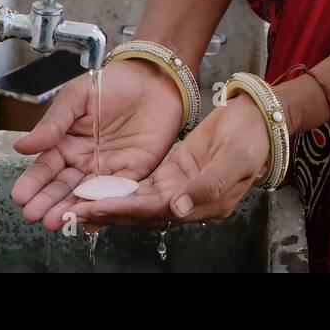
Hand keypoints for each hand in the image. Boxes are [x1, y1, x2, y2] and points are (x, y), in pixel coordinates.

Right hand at [10, 60, 182, 230]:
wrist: (154, 79)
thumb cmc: (113, 83)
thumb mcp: (77, 97)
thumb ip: (53, 123)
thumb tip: (20, 147)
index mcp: (66, 142)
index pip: (47, 166)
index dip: (34, 182)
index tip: (20, 196)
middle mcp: (84, 161)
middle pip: (63, 186)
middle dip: (48, 202)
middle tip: (34, 216)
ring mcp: (108, 170)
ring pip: (86, 195)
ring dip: (70, 210)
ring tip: (55, 222)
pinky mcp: (133, 173)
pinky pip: (118, 193)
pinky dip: (105, 207)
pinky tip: (89, 220)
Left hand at [69, 90, 270, 228]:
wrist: (257, 117)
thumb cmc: (250, 136)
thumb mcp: (235, 157)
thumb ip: (208, 183)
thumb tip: (177, 206)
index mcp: (207, 203)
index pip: (158, 210)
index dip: (126, 210)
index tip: (97, 207)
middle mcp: (190, 202)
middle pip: (142, 212)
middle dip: (107, 212)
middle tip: (72, 211)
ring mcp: (180, 188)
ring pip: (138, 202)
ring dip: (109, 204)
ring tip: (77, 204)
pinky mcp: (173, 173)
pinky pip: (142, 186)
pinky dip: (120, 188)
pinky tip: (97, 187)